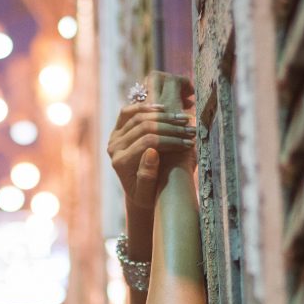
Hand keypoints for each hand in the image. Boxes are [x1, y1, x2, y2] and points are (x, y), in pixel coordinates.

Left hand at [108, 71, 196, 208]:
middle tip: (189, 128)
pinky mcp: (117, 129)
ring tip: (183, 119)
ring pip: (138, 116)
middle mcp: (114, 147)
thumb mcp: (147, 194)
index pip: (148, 142)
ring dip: (163, 115)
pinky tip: (164, 109)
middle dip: (170, 127)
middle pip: (144, 127)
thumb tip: (152, 152)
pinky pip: (129, 111)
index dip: (170, 139)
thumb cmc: (147, 195)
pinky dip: (146, 107)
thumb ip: (147, 177)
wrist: (138, 192)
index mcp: (120, 163)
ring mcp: (114, 136)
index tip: (189, 141)